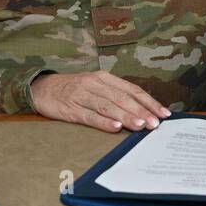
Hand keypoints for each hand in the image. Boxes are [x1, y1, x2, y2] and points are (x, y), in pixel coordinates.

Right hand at [31, 71, 170, 133]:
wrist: (41, 88)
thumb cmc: (73, 90)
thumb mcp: (95, 87)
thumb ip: (115, 96)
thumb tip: (142, 112)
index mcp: (104, 78)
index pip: (131, 89)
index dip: (148, 101)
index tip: (164, 114)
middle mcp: (94, 84)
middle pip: (122, 98)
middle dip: (141, 111)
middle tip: (156, 124)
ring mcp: (82, 96)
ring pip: (108, 106)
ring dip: (126, 116)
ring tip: (141, 126)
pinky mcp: (70, 108)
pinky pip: (89, 115)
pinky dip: (103, 121)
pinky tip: (115, 127)